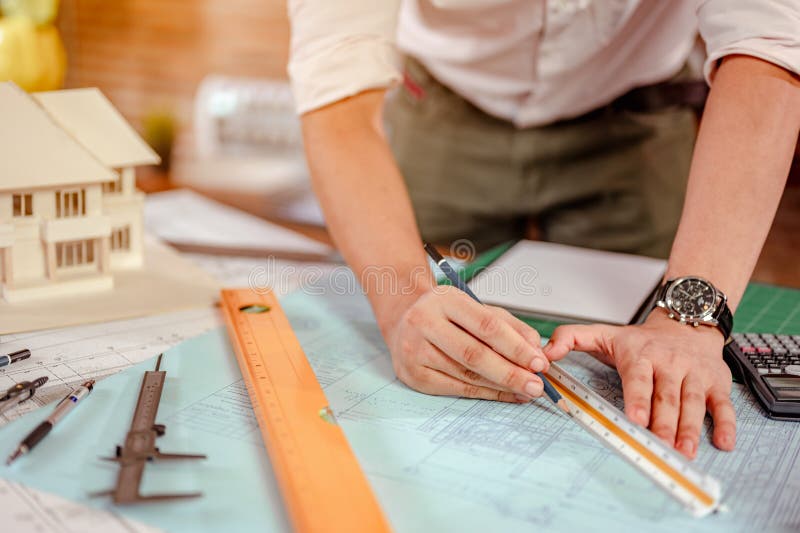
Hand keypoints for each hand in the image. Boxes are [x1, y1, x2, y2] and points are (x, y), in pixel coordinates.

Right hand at [382, 286, 550, 402]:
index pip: (486, 325)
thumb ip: (510, 327)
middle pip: (474, 354)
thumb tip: (537, 352)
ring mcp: (414, 350)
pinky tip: (503, 394)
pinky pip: (455, 389)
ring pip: (466, 375)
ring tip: (524, 391)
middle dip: (510, 373)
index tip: (538, 362)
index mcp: (445, 300)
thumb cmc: (446, 315)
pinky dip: (484, 394)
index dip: (515, 347)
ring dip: (501, 387)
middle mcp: (424, 322)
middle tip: (536, 385)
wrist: (403, 321)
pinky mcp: (413, 375)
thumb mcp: (476, 308)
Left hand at [543, 311, 735, 458]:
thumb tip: (545, 352)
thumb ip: (571, 339)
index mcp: (641, 356)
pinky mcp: (716, 383)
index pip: (639, 379)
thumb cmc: (642, 339)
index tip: (635, 418)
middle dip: (664, 423)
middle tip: (659, 445)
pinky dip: (725, 424)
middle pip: (667, 397)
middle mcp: (670, 365)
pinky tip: (723, 442)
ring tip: (685, 451)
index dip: (638, 399)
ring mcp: (694, 375)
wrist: (685, 322)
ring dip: (690, 429)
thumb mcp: (604, 333)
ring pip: (693, 404)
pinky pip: (722, 405)